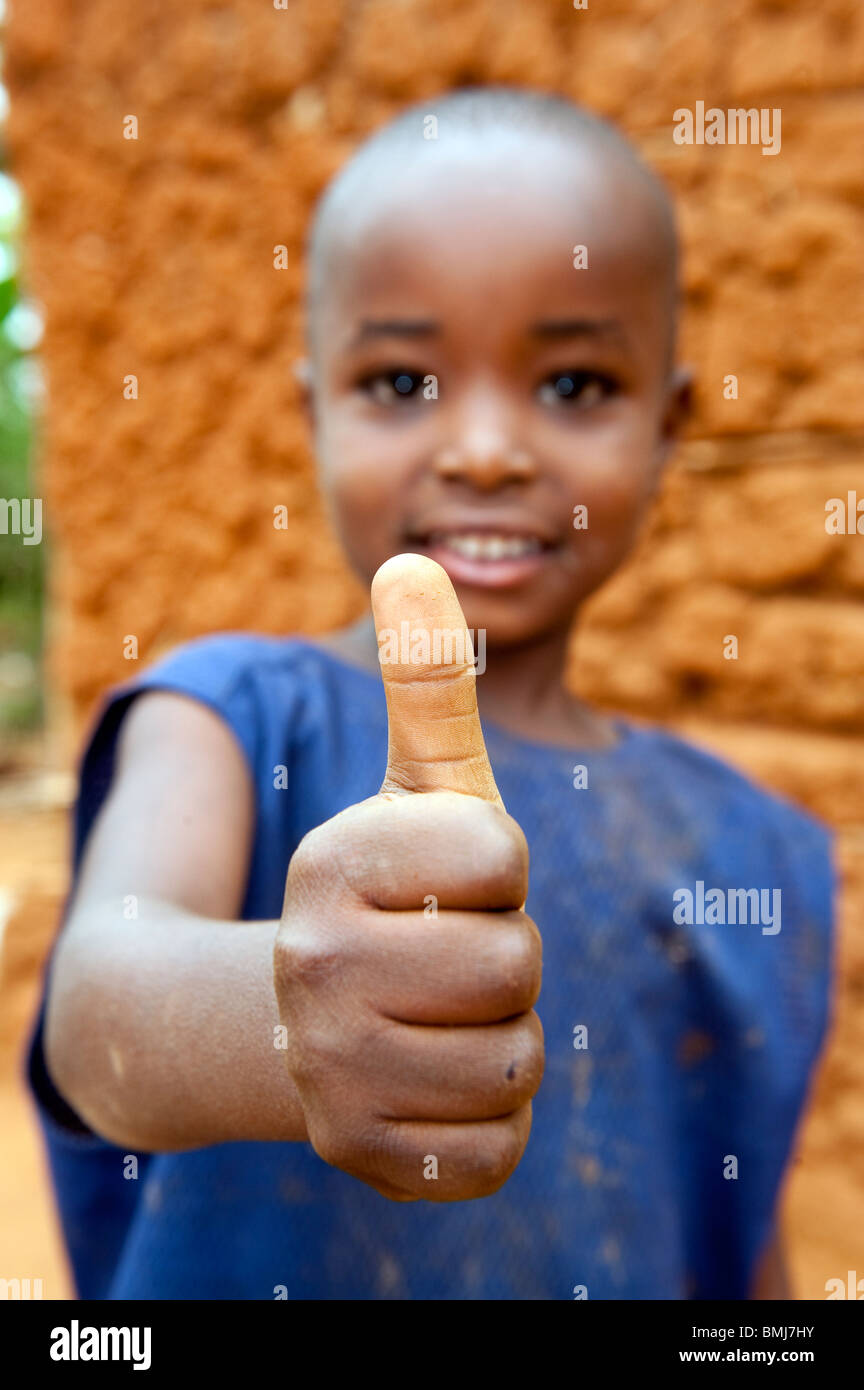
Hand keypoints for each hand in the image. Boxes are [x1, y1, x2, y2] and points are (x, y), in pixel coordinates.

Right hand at [273, 554, 542, 1200]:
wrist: (304, 1018)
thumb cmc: (394, 888)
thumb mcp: (416, 787)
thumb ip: (425, 682)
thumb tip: (412, 556)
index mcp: (330, 860)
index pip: (501, 855)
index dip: (498, 865)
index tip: (450, 876)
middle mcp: (311, 966)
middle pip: (515, 963)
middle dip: (505, 956)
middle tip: (445, 954)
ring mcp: (330, 1068)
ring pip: (514, 1060)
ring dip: (501, 1037)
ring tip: (437, 1017)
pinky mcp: (361, 1154)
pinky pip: (498, 1147)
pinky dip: (487, 1118)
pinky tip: (431, 1083)